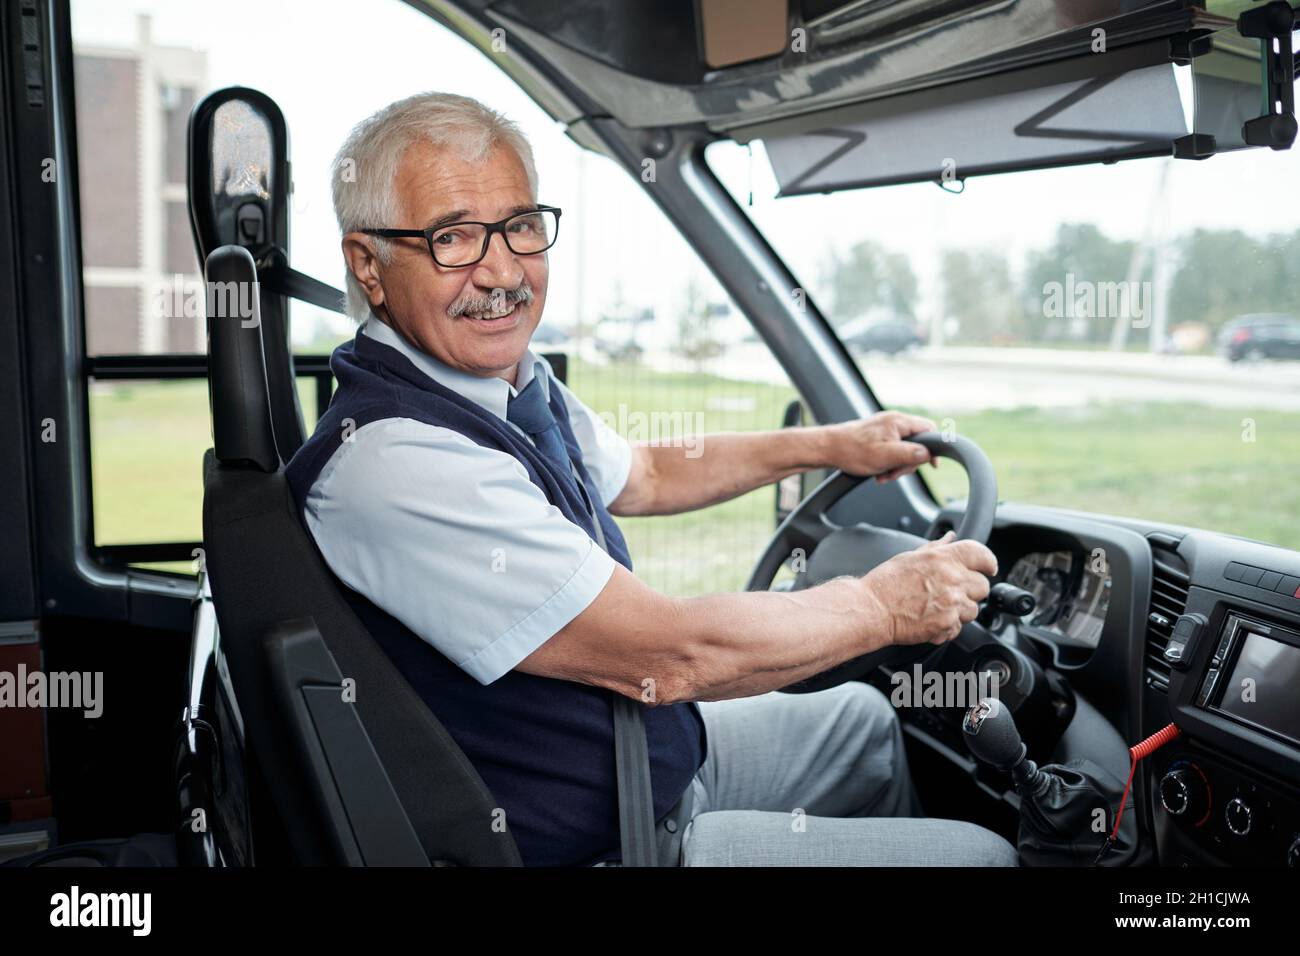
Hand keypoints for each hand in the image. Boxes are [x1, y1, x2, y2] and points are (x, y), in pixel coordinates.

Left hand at [822, 411, 938, 482]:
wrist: (828, 449)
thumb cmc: (852, 450)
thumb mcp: (886, 456)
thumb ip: (910, 454)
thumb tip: (928, 454)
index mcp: (899, 421)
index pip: (929, 429)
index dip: (934, 448)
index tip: (931, 465)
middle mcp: (894, 422)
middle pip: (917, 443)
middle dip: (908, 462)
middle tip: (894, 473)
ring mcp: (886, 429)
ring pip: (904, 450)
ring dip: (896, 466)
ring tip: (883, 474)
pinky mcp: (878, 437)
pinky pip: (892, 451)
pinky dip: (888, 464)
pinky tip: (878, 472)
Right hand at [860, 531, 996, 646]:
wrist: (872, 610)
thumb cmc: (885, 583)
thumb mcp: (910, 557)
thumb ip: (936, 547)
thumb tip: (950, 538)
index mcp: (943, 558)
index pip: (981, 554)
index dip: (988, 562)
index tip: (988, 568)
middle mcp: (952, 579)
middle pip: (983, 586)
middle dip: (971, 589)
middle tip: (952, 591)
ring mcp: (952, 603)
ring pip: (973, 609)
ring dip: (960, 610)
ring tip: (937, 608)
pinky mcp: (948, 624)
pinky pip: (959, 627)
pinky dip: (948, 626)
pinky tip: (930, 619)